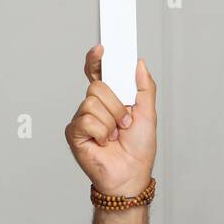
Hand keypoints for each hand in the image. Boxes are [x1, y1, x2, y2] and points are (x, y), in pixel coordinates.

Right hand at [65, 45, 156, 196]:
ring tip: (115, 135)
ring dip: (111, 122)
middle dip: (117, 105)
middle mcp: (93, 107)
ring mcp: (82, 119)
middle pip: (97, 86)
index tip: (102, 49)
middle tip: (124, 122)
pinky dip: (101, 132)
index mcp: (109, 99)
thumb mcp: (148, 113)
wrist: (131, 174)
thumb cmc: (139, 149)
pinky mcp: (74, 133)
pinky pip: (87, 120)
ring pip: (92, 103)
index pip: (97, 73)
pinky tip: (103, 143)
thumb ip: (144, 87)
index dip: (96, 59)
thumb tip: (139, 63)